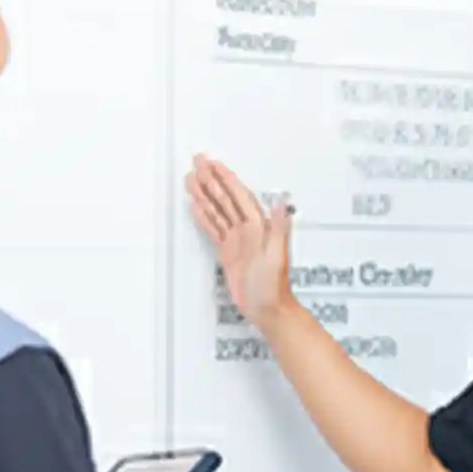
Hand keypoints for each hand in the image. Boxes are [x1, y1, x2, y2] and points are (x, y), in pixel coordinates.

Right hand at [185, 154, 295, 326]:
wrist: (269, 309)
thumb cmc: (274, 287)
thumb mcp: (277, 256)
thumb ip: (278, 227)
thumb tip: (281, 202)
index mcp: (258, 227)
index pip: (238, 195)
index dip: (226, 178)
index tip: (213, 164)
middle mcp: (248, 230)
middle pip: (225, 198)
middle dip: (212, 179)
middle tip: (197, 162)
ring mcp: (238, 240)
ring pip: (218, 210)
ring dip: (206, 194)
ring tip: (191, 179)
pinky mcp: (229, 252)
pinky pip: (214, 229)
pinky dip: (205, 217)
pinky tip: (197, 207)